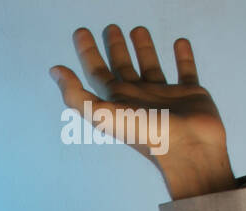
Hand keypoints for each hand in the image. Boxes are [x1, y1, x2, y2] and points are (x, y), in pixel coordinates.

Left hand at [50, 25, 234, 199]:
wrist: (189, 148)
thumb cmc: (146, 134)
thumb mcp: (104, 116)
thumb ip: (78, 96)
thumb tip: (55, 71)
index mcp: (117, 102)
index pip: (97, 73)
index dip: (87, 53)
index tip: (81, 31)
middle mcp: (138, 98)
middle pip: (121, 68)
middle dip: (114, 47)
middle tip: (110, 27)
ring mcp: (164, 96)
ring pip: (150, 66)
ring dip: (143, 49)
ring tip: (138, 29)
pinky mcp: (190, 94)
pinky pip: (185, 70)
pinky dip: (183, 56)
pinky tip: (179, 42)